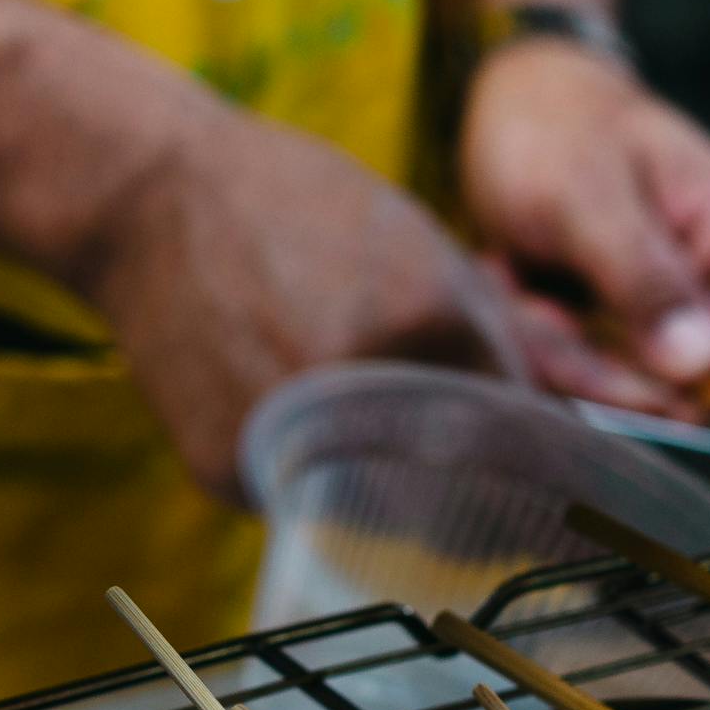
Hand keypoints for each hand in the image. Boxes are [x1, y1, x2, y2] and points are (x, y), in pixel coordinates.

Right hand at [64, 96, 533, 501]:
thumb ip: (499, 345)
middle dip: (483, 493)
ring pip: (387, 509)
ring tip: (378, 440)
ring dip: (405, 495)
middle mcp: (360, 386)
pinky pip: (311, 503)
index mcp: (425, 320)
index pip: (522, 430)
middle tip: (488, 492)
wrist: (146, 200)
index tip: (561, 489)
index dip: (545, 460)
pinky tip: (301, 421)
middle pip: (462, 487)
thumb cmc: (300, 210)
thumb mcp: (424, 251)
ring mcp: (291, 436)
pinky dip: (324, 478)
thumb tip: (563, 436)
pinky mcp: (232, 471)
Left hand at [457, 37, 709, 404]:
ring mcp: (663, 312)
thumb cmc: (554, 124)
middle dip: (614, 375)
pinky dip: (541, 347)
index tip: (655, 386)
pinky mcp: (614, 330)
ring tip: (515, 290)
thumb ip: (643, 277)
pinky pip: (587, 376)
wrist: (506, 98)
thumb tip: (701, 369)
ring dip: (564, 357)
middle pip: (704, 384)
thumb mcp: (586, 192)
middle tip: (538, 318)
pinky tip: (511, 288)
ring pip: (634, 391)